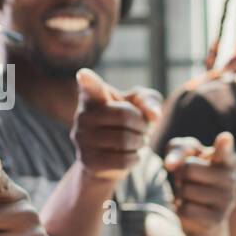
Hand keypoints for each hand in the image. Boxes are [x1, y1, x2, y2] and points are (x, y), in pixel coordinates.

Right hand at [72, 68, 150, 183]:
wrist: (109, 155)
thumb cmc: (126, 122)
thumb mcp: (140, 105)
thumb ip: (149, 101)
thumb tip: (154, 116)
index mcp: (92, 96)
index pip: (90, 86)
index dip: (88, 80)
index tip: (83, 74)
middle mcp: (82, 116)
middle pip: (124, 116)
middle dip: (142, 124)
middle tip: (144, 128)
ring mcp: (81, 139)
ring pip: (124, 140)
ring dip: (140, 142)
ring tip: (139, 141)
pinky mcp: (87, 160)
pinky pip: (121, 160)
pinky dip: (135, 158)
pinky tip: (132, 155)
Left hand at [163, 131, 235, 234]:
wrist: (202, 216)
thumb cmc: (193, 177)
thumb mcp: (186, 157)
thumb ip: (179, 149)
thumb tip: (170, 164)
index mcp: (227, 160)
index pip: (224, 151)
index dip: (223, 145)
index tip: (224, 137)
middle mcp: (231, 179)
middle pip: (189, 168)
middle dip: (181, 174)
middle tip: (190, 181)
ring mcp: (227, 201)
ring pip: (185, 191)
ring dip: (182, 193)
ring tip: (193, 196)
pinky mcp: (217, 220)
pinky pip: (185, 210)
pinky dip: (182, 210)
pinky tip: (194, 210)